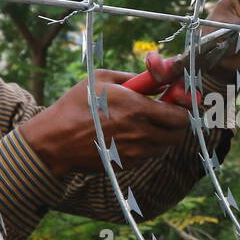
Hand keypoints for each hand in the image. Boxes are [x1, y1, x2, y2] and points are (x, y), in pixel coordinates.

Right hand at [21, 70, 190, 176]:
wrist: (54, 141)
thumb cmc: (76, 105)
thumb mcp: (103, 79)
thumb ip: (136, 77)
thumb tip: (160, 75)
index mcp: (137, 108)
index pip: (180, 114)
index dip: (185, 106)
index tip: (180, 100)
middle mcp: (141, 132)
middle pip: (179, 132)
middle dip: (178, 120)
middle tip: (166, 110)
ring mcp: (136, 151)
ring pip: (166, 144)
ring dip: (164, 132)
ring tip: (146, 121)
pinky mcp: (129, 164)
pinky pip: (151, 154)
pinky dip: (150, 144)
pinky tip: (132, 134)